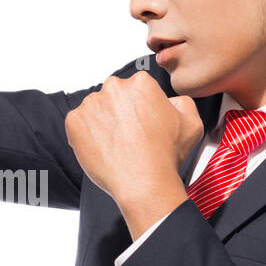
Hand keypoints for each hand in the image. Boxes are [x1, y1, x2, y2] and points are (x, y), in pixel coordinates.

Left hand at [64, 70, 204, 237]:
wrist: (144, 182)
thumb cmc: (165, 155)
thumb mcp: (191, 122)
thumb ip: (181, 102)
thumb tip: (170, 101)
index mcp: (141, 83)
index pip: (135, 89)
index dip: (139, 108)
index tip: (140, 122)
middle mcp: (114, 88)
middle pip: (113, 97)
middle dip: (118, 113)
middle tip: (128, 136)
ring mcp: (91, 104)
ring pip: (94, 110)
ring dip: (101, 123)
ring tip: (115, 145)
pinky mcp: (74, 122)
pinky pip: (77, 125)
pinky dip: (85, 135)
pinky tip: (101, 148)